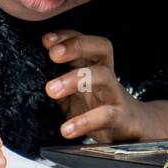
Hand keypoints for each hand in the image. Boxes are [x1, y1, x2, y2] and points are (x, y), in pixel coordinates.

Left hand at [42, 29, 167, 142]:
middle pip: (101, 48)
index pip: (85, 42)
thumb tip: (29, 75)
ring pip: (103, 76)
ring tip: (50, 90)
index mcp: (95, 67)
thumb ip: (58, 83)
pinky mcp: (122, 119)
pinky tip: (66, 130)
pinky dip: (85, 122)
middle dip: (77, 45)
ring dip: (75, 78)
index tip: (46, 40)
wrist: (138, 132)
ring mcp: (116, 96)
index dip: (67, 36)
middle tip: (53, 54)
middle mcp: (107, 76)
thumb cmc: (100, 110)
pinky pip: (106, 115)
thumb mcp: (76, 94)